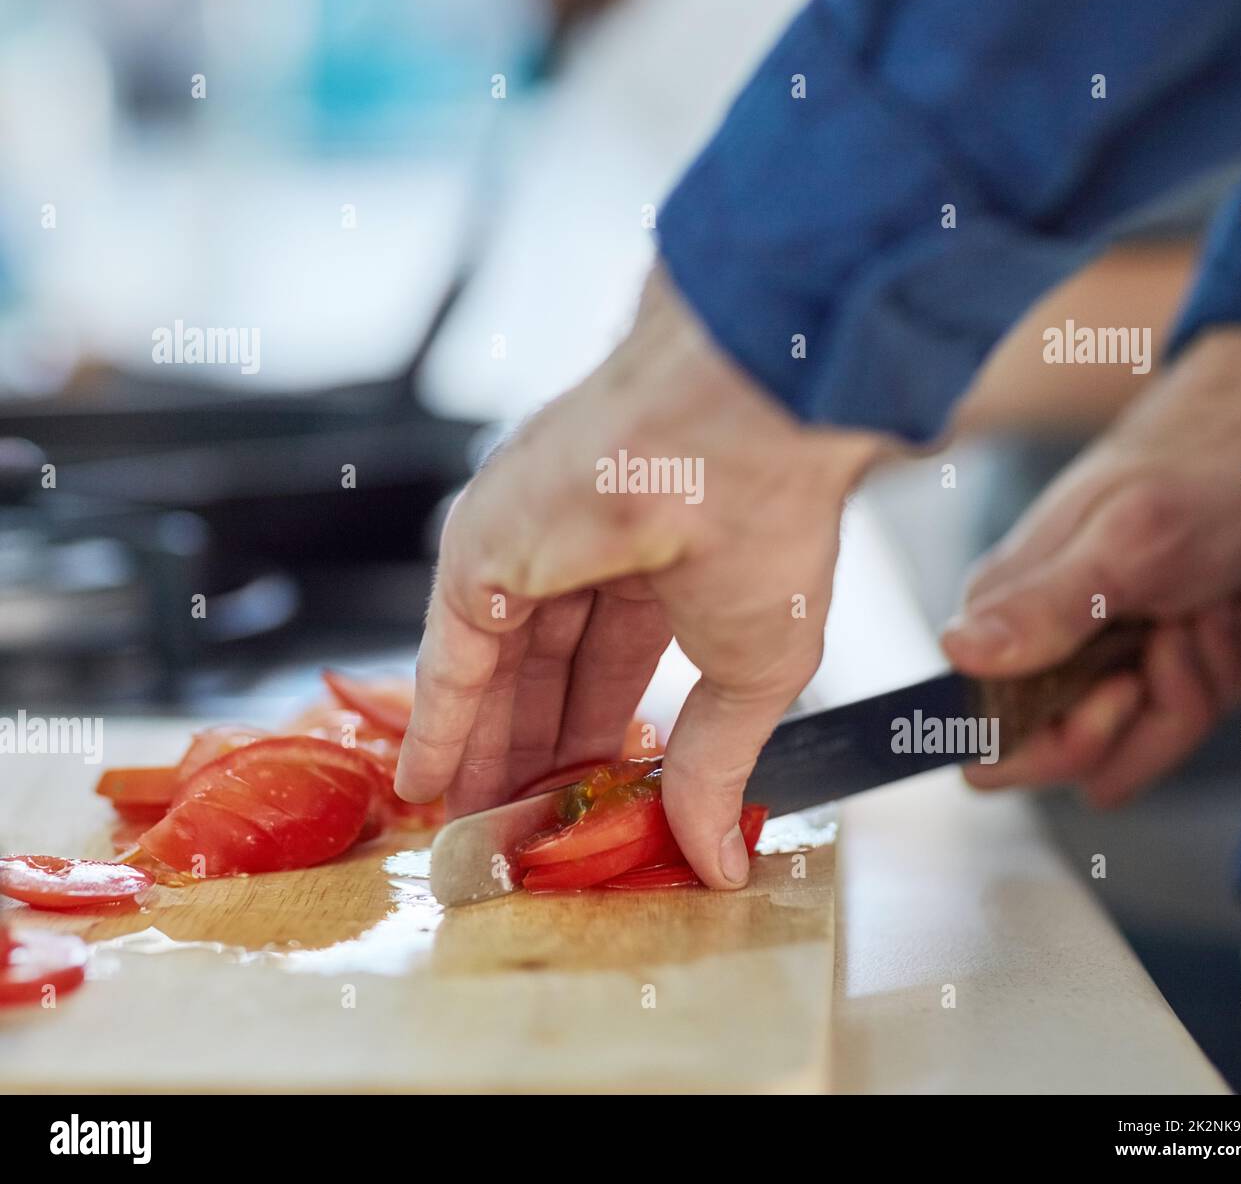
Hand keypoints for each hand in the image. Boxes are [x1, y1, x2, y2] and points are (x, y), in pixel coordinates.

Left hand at [395, 263, 875, 886]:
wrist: (728, 432)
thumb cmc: (766, 522)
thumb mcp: (752, 674)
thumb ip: (716, 766)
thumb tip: (720, 857)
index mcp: (663, 568)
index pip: (613, 671)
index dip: (597, 741)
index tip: (587, 805)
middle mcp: (586, 553)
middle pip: (544, 676)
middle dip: (533, 757)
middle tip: (516, 831)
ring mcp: (528, 549)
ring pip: (492, 671)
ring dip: (481, 753)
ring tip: (469, 830)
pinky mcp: (479, 551)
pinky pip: (449, 656)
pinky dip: (437, 723)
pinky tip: (426, 783)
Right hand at [943, 327, 1240, 805]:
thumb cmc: (1192, 477)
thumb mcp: (1124, 546)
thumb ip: (1041, 607)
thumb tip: (955, 651)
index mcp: (1006, 623)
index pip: (993, 751)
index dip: (1063, 744)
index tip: (1123, 688)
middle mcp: (1041, 648)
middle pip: (1087, 762)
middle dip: (1157, 709)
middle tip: (1177, 628)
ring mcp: (1098, 655)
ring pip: (1151, 740)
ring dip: (1206, 677)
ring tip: (1209, 600)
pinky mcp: (1147, 656)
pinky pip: (1191, 711)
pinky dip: (1229, 663)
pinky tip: (1226, 604)